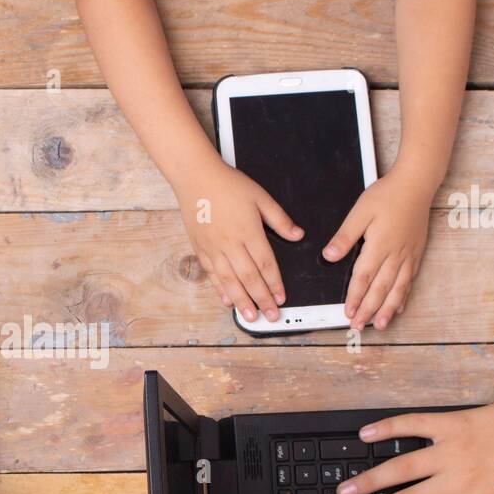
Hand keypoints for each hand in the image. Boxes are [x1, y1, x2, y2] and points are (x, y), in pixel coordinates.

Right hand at [174, 159, 303, 322]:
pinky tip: (228, 301)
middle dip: (262, 299)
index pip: (266, 265)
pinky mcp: (201, 249)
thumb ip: (280, 219)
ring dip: (242, 301)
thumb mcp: (260, 197)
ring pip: (230, 281)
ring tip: (251, 316)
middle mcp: (231, 244)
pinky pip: (213, 275)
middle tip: (271, 316)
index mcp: (249, 231)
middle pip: (250, 278)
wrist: (195, 178)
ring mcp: (214, 249)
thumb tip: (297, 235)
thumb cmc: (227, 185)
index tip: (282, 298)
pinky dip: (220, 290)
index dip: (275, 284)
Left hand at [323, 169, 434, 329]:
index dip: (354, 297)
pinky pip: (409, 280)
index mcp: (379, 245)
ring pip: (397, 289)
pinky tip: (399, 307)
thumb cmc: (388, 195)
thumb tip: (329, 256)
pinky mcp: (416, 253)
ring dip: (387, 309)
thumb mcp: (360, 211)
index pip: (363, 277)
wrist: (416, 184)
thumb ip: (345, 236)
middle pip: (380, 289)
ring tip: (379, 325)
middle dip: (368, 310)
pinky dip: (403, 296)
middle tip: (358, 326)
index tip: (348, 312)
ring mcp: (408, 255)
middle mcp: (395, 254)